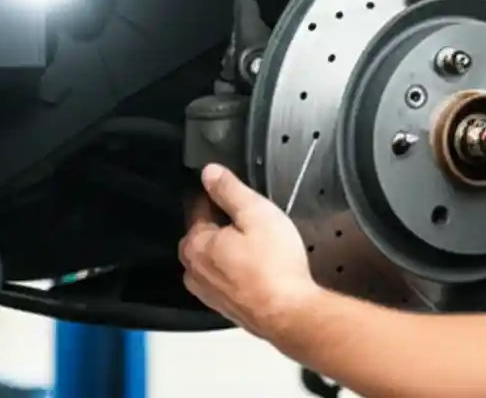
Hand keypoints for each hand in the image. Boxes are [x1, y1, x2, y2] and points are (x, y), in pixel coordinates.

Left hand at [179, 164, 321, 341]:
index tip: (230, 190)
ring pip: (213, 259)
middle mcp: (195, 270)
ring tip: (257, 244)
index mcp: (197, 244)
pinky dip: (236, 271)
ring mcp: (208, 292)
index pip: (197, 208)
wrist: (290, 313)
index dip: (216, 195)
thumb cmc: (275, 267)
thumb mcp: (257, 213)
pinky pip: (224, 279)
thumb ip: (230, 190)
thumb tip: (210, 173)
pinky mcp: (225, 306)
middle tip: (250, 219)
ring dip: (228, 250)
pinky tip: (258, 268)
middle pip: (202, 235)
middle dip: (221, 224)